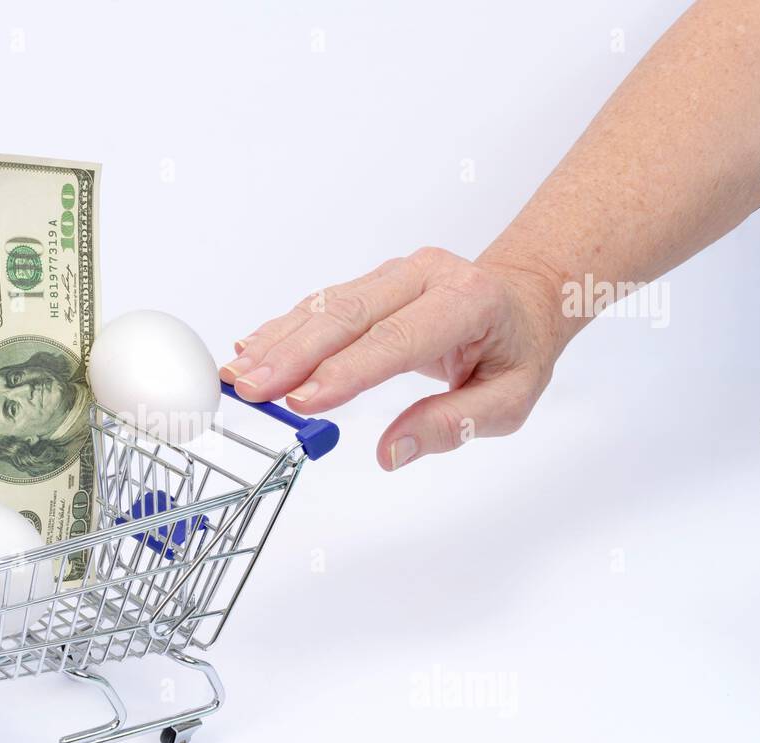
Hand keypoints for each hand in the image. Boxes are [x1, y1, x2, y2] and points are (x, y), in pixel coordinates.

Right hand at [220, 247, 565, 470]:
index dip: (346, 371)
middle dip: (293, 355)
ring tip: (238, 377)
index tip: (302, 403)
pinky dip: (283, 328)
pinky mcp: (371, 281)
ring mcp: (394, 273)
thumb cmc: (515, 352)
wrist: (521, 298)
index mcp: (468, 301)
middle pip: (349, 314)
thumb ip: (451, 425)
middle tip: (251, 391)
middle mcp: (426, 275)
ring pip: (326, 305)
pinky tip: (249, 348)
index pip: (397, 338)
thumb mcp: (508, 402)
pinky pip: (321, 304)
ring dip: (277, 341)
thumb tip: (392, 452)